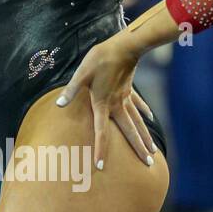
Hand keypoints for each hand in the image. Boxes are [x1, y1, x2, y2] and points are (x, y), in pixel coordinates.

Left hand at [54, 32, 157, 168]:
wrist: (123, 46)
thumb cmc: (100, 59)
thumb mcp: (81, 74)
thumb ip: (71, 90)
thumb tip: (59, 104)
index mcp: (102, 104)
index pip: (101, 132)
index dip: (100, 149)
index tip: (101, 165)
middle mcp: (117, 105)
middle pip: (129, 131)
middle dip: (138, 148)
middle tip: (148, 164)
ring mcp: (125, 98)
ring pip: (137, 122)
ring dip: (145, 136)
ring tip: (153, 150)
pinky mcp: (129, 90)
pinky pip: (138, 105)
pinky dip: (144, 112)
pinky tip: (150, 119)